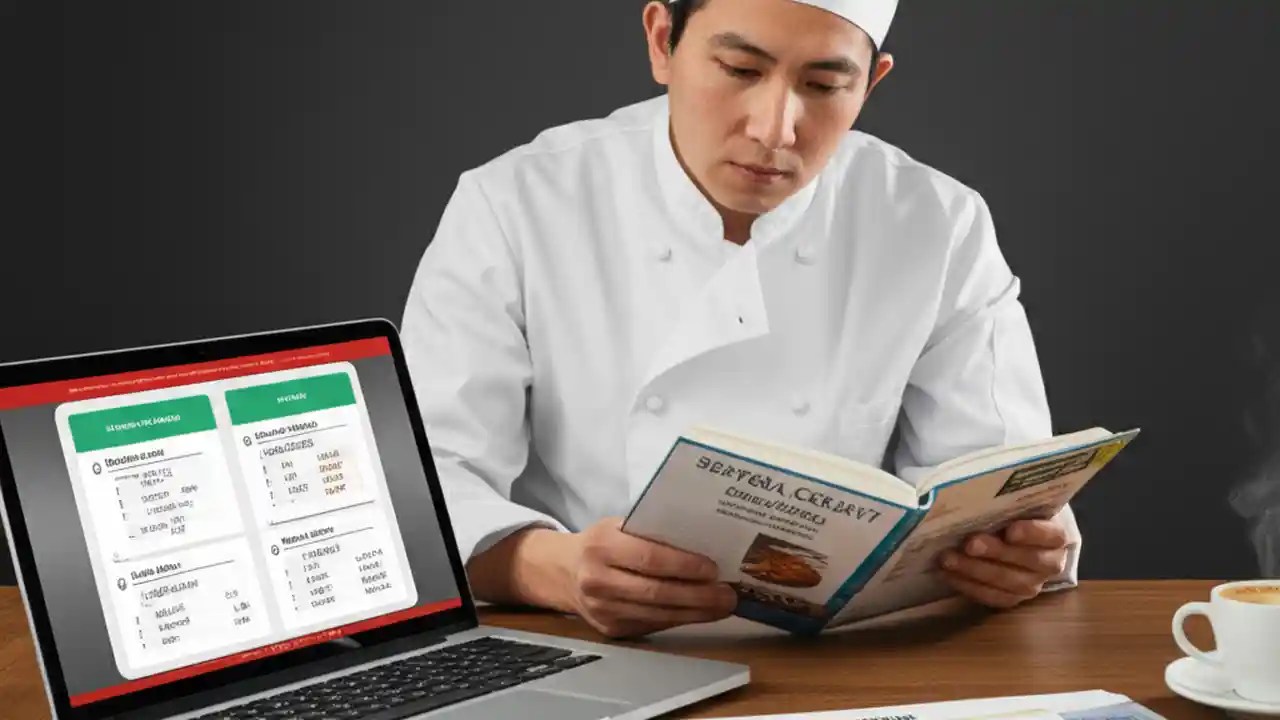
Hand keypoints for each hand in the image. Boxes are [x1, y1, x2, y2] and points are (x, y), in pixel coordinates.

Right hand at [561, 517, 738, 637]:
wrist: (564, 571)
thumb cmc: (602, 543)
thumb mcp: (619, 526)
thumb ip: (652, 533)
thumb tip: (702, 544)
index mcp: (602, 546)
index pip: (649, 558)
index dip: (683, 566)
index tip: (713, 569)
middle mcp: (598, 580)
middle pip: (656, 593)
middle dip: (698, 596)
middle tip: (728, 594)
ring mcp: (602, 610)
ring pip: (657, 615)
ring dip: (696, 613)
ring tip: (722, 606)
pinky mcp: (610, 629)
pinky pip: (652, 625)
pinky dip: (679, 620)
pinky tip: (699, 613)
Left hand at [937, 516, 1070, 609]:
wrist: (1015, 540)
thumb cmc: (1013, 515)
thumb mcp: (1014, 505)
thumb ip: (1004, 503)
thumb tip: (975, 495)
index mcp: (1056, 536)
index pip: (1052, 535)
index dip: (1032, 533)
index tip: (1010, 530)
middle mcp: (1050, 563)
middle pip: (1028, 560)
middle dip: (995, 552)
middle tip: (969, 543)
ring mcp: (1033, 584)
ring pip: (1008, 582)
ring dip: (975, 571)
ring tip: (949, 559)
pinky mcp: (1013, 598)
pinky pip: (992, 597)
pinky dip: (969, 586)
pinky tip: (948, 574)